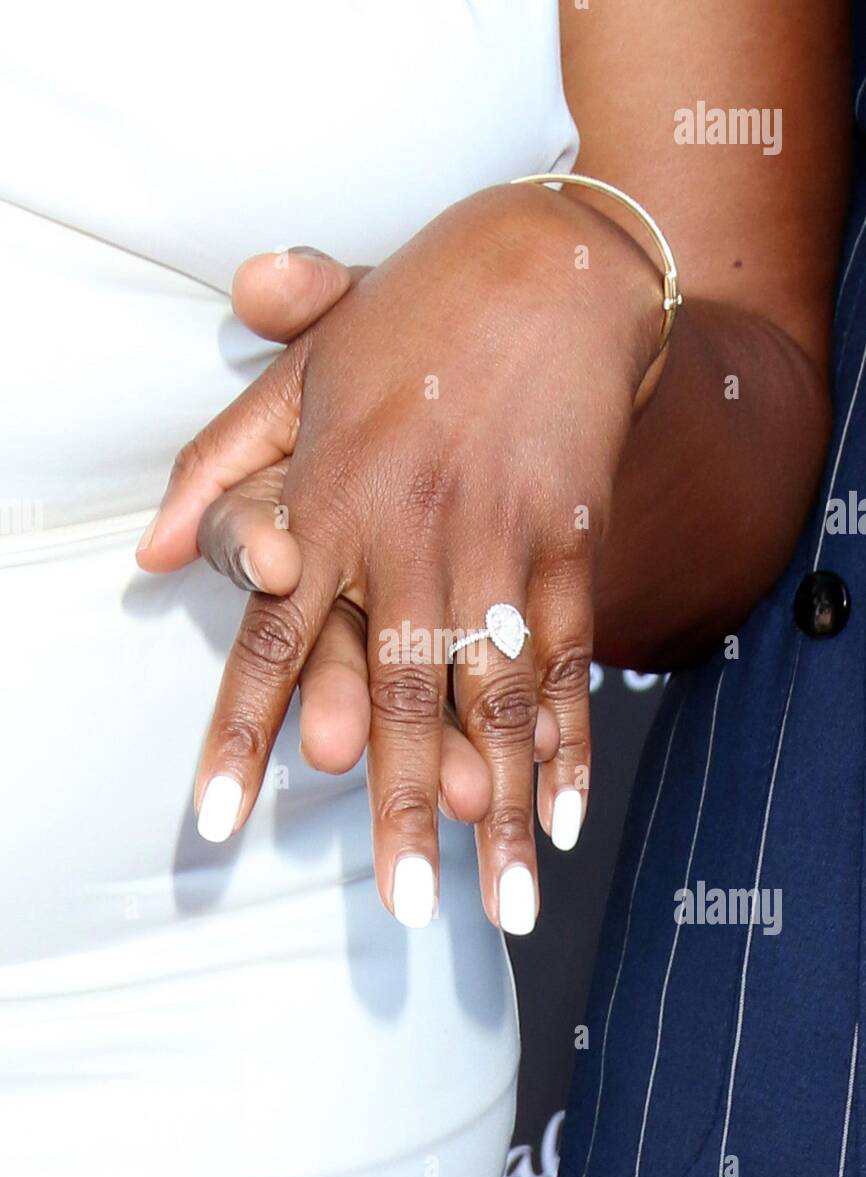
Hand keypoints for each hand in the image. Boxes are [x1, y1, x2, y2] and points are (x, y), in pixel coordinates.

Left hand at [146, 184, 661, 932]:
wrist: (555, 258)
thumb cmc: (418, 311)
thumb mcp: (303, 370)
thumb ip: (222, 465)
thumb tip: (151, 554)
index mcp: (331, 498)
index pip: (271, 638)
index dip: (240, 734)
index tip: (214, 823)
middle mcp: (412, 534)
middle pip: (399, 691)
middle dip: (400, 806)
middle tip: (402, 907)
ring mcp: (500, 543)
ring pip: (496, 696)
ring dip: (504, 805)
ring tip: (507, 899)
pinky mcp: (570, 542)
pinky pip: (569, 658)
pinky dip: (571, 740)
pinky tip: (569, 814)